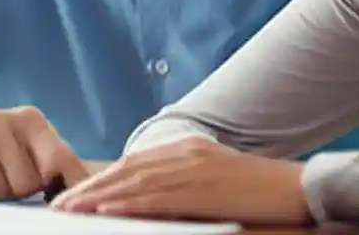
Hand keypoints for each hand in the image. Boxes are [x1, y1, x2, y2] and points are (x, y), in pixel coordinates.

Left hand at [50, 138, 310, 226]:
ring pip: (135, 182)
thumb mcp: (215, 180)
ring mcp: (194, 168)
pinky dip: (127, 202)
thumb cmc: (259, 192)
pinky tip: (105, 210)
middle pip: (127, 169)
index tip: (76, 194)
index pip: (134, 163)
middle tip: (60, 204)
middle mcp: (186, 153)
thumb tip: (147, 203)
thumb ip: (182, 186)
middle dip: (91, 187)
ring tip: (71, 209)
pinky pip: (157, 196)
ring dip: (98, 196)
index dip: (102, 178)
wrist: (298, 188)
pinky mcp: (203, 187)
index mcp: (188, 149)